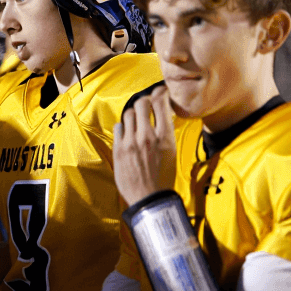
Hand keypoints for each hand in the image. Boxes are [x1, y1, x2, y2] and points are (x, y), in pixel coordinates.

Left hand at [113, 85, 177, 205]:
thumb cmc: (164, 177)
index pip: (160, 101)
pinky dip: (123, 127)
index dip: (159, 92)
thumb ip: (165, 132)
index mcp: (165, 136)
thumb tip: (163, 115)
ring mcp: (131, 142)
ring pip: (128, 113)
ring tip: (135, 121)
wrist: (149, 198)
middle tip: (145, 106)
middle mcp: (147, 135)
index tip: (159, 92)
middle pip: (141, 103)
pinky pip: (118, 127)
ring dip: (132, 114)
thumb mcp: (172, 152)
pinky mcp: (118, 149)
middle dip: (144, 101)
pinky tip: (127, 133)